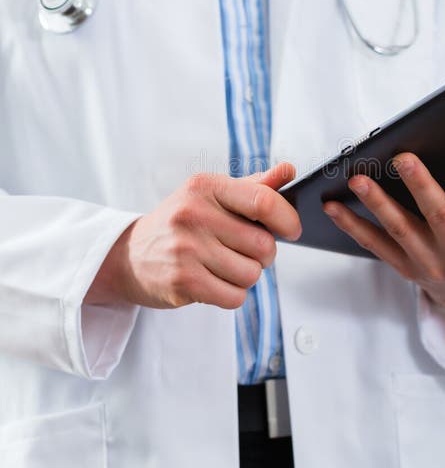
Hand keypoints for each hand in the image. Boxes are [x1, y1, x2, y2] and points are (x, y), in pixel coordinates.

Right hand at [85, 163, 300, 309]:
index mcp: (205, 186)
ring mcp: (186, 249)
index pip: (263, 201)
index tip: (292, 230)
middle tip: (244, 252)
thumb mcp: (210, 196)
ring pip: (251, 274)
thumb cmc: (180, 223)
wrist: (129, 255)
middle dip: (263, 255)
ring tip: (223, 266)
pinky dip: (232, 294)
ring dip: (246, 276)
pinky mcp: (182, 282)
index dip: (287, 219)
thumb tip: (289, 170)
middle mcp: (193, 214)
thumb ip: (252, 186)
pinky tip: (214, 282)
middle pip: (263, 245)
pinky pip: (235, 296)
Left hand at [323, 135, 444, 311]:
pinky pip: (375, 246)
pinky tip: (332, 206)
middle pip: (439, 217)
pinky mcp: (404, 266)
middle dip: (421, 188)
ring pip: (401, 232)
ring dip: (378, 205)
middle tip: (404, 157)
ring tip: (358, 178)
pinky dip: (353, 226)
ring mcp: (429, 263)